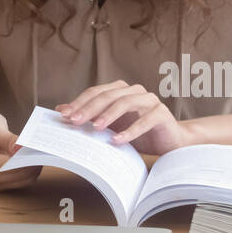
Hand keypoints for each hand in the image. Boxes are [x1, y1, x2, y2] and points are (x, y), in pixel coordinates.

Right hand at [0, 108, 41, 191]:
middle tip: (41, 148)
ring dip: (34, 166)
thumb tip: (21, 148)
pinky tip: (33, 157)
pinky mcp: (4, 184)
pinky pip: (25, 180)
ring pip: (24, 180)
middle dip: (31, 162)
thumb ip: (7, 139)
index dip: (23, 158)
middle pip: (17, 175)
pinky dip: (31, 169)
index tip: (34, 147)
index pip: (7, 166)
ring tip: (38, 151)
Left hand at [57, 81, 196, 155]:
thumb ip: (90, 116)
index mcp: (121, 90)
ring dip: (109, 116)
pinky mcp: (162, 114)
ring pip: (125, 103)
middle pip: (109, 96)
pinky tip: (117, 140)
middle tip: (76, 121)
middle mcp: (135, 91)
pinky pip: (145, 120)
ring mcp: (150, 100)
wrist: (169, 142)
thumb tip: (62, 110)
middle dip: (90, 108)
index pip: (97, 92)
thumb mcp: (111, 126)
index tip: (65, 115)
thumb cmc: (138, 133)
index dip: (80, 102)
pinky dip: (130, 131)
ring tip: (96, 128)